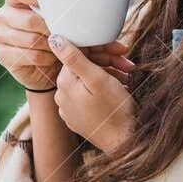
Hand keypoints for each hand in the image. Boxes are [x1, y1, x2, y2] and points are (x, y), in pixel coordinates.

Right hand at [0, 0, 61, 91]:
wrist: (48, 63)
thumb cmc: (53, 30)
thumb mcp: (53, 7)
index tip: (50, 4)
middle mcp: (2, 15)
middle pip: (28, 20)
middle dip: (50, 28)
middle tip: (65, 33)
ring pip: (30, 40)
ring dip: (50, 45)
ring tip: (59, 46)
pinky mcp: (2, 55)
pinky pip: (28, 55)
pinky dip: (44, 58)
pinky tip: (50, 58)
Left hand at [48, 35, 134, 153]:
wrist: (124, 142)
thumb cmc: (114, 110)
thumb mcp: (97, 79)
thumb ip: (74, 58)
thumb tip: (53, 38)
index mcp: (64, 83)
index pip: (78, 54)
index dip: (101, 49)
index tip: (121, 50)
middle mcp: (61, 96)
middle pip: (84, 67)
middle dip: (108, 62)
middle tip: (129, 65)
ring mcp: (69, 109)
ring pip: (88, 81)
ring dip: (109, 74)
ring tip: (128, 77)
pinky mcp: (79, 118)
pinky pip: (89, 96)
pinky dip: (104, 88)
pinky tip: (120, 87)